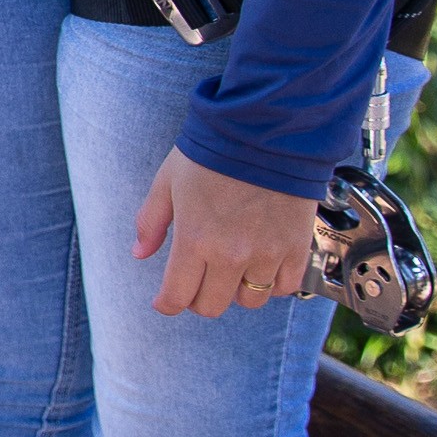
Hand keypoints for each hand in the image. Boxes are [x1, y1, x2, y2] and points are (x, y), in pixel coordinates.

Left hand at [132, 148, 316, 319]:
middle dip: (198, 298)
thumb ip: (151, 222)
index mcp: (195, 239)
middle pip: (212, 305)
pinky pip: (285, 287)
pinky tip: (262, 265)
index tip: (165, 301)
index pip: (178, 296)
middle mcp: (232, 254)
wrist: (266, 131)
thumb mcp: (168, 182)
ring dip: (236, 290)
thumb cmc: (213, 152)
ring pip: (250, 301)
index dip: (167, 304)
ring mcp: (267, 254)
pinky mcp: (297, 247)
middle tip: (197, 281)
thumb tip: (139, 253)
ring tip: (232, 269)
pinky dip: (273, 284)